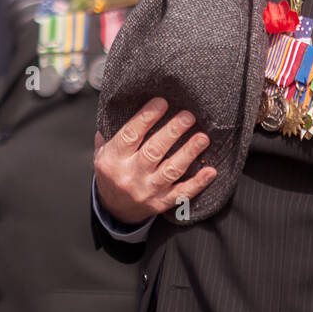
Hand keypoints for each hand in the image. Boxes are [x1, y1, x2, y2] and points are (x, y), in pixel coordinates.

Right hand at [93, 97, 215, 225]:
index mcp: (113, 159)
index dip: (146, 117)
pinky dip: (198, 183)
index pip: (130, 135)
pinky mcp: (162, 203)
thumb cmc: (111, 174)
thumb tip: (121, 105)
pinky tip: (210, 171)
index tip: (162, 102)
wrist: (114, 209)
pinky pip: (182, 193)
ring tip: (202, 138)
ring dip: (188, 153)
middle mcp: (130, 175)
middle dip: (173, 131)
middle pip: (154, 151)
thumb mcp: (102, 153)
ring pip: (171, 171)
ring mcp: (148, 190)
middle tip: (188, 116)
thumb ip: (111, 133)